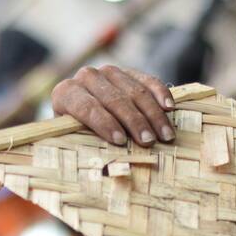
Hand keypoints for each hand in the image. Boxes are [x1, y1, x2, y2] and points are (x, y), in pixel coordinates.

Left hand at [51, 65, 175, 146]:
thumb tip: (103, 164)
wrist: (81, 116)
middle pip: (114, 99)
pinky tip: (169, 108)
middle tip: (148, 141)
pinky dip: (160, 93)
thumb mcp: (72, 141)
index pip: (86, 107)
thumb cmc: (75, 136)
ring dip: (152, 114)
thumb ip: (82, 145)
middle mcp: (86, 77)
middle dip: (133, 121)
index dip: (104, 123)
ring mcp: (108, 72)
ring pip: (134, 90)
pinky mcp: (128, 72)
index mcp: (66, 94)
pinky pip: (147, 80)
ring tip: (165, 135)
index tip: (120, 141)